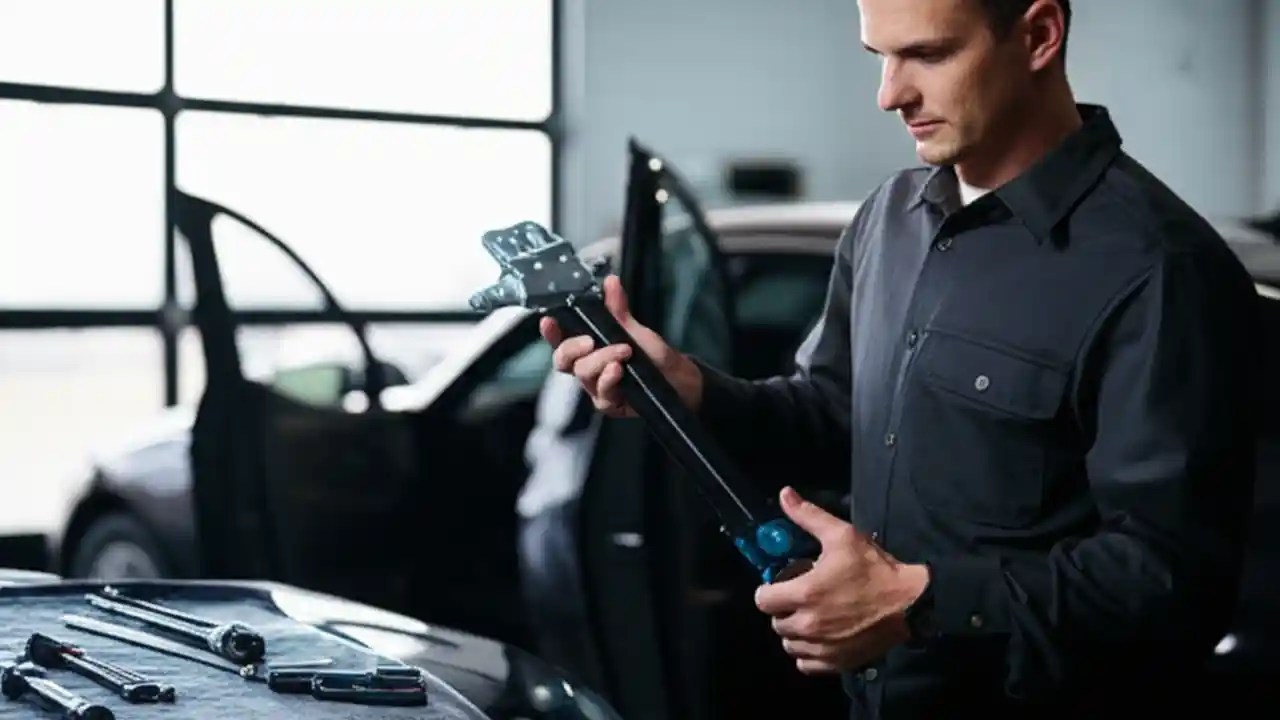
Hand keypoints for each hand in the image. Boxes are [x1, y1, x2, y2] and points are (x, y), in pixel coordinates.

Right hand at [540, 274, 702, 416]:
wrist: (679, 379)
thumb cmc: (653, 354)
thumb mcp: (635, 329)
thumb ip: (618, 310)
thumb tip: (611, 280)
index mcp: (588, 349)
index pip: (561, 341)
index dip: (550, 333)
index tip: (548, 321)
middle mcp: (587, 368)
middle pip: (564, 360)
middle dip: (573, 348)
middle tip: (590, 340)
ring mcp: (596, 388)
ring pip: (583, 374)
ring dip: (601, 360)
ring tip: (624, 351)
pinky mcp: (609, 405)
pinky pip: (600, 394)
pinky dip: (608, 380)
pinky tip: (619, 371)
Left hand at [754, 487, 929, 674]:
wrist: (910, 602)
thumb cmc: (874, 568)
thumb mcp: (841, 535)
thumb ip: (808, 516)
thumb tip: (785, 494)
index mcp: (805, 593)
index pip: (763, 600)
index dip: (768, 590)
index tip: (780, 585)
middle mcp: (809, 624)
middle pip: (776, 623)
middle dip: (783, 610)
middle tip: (800, 598)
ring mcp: (823, 647)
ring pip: (789, 645)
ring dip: (794, 632)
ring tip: (810, 617)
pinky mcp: (837, 663)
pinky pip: (806, 664)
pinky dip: (808, 654)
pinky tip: (820, 638)